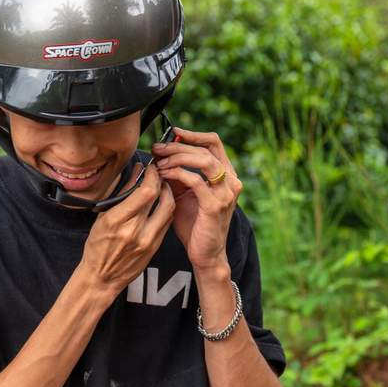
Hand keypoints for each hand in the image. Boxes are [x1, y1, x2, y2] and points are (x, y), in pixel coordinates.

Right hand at [78, 164, 174, 292]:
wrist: (102, 277)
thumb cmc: (97, 246)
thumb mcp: (102, 218)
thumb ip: (120, 195)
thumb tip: (135, 172)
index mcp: (116, 221)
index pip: (145, 191)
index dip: (151, 175)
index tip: (149, 168)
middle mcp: (134, 230)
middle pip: (159, 197)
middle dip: (160, 180)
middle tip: (158, 173)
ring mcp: (147, 240)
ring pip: (168, 208)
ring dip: (167, 193)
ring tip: (161, 186)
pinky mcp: (155, 247)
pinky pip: (167, 221)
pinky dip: (166, 208)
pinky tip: (161, 202)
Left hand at [153, 127, 240, 272]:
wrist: (205, 254)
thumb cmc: (194, 225)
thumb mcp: (184, 195)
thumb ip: (178, 176)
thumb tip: (160, 156)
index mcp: (226, 175)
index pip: (214, 143)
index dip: (193, 135)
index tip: (172, 132)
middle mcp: (231, 181)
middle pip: (206, 149)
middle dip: (178, 146)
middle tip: (157, 148)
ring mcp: (225, 193)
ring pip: (204, 161)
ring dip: (178, 158)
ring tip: (159, 162)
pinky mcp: (215, 205)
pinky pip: (196, 181)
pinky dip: (178, 174)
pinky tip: (164, 176)